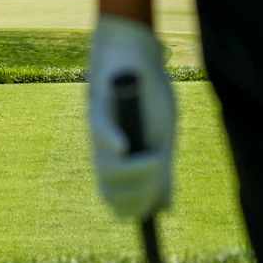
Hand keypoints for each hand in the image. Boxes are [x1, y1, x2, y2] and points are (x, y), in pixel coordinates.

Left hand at [87, 15, 174, 220]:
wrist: (135, 52)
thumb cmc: (149, 93)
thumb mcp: (163, 136)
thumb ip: (163, 171)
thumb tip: (166, 209)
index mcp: (119, 161)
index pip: (118, 202)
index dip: (136, 209)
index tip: (156, 210)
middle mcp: (105, 151)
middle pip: (111, 194)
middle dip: (138, 194)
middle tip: (160, 174)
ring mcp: (100, 131)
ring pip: (108, 169)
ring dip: (134, 172)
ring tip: (156, 159)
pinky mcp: (97, 107)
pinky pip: (99, 131)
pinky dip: (110, 141)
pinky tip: (123, 147)